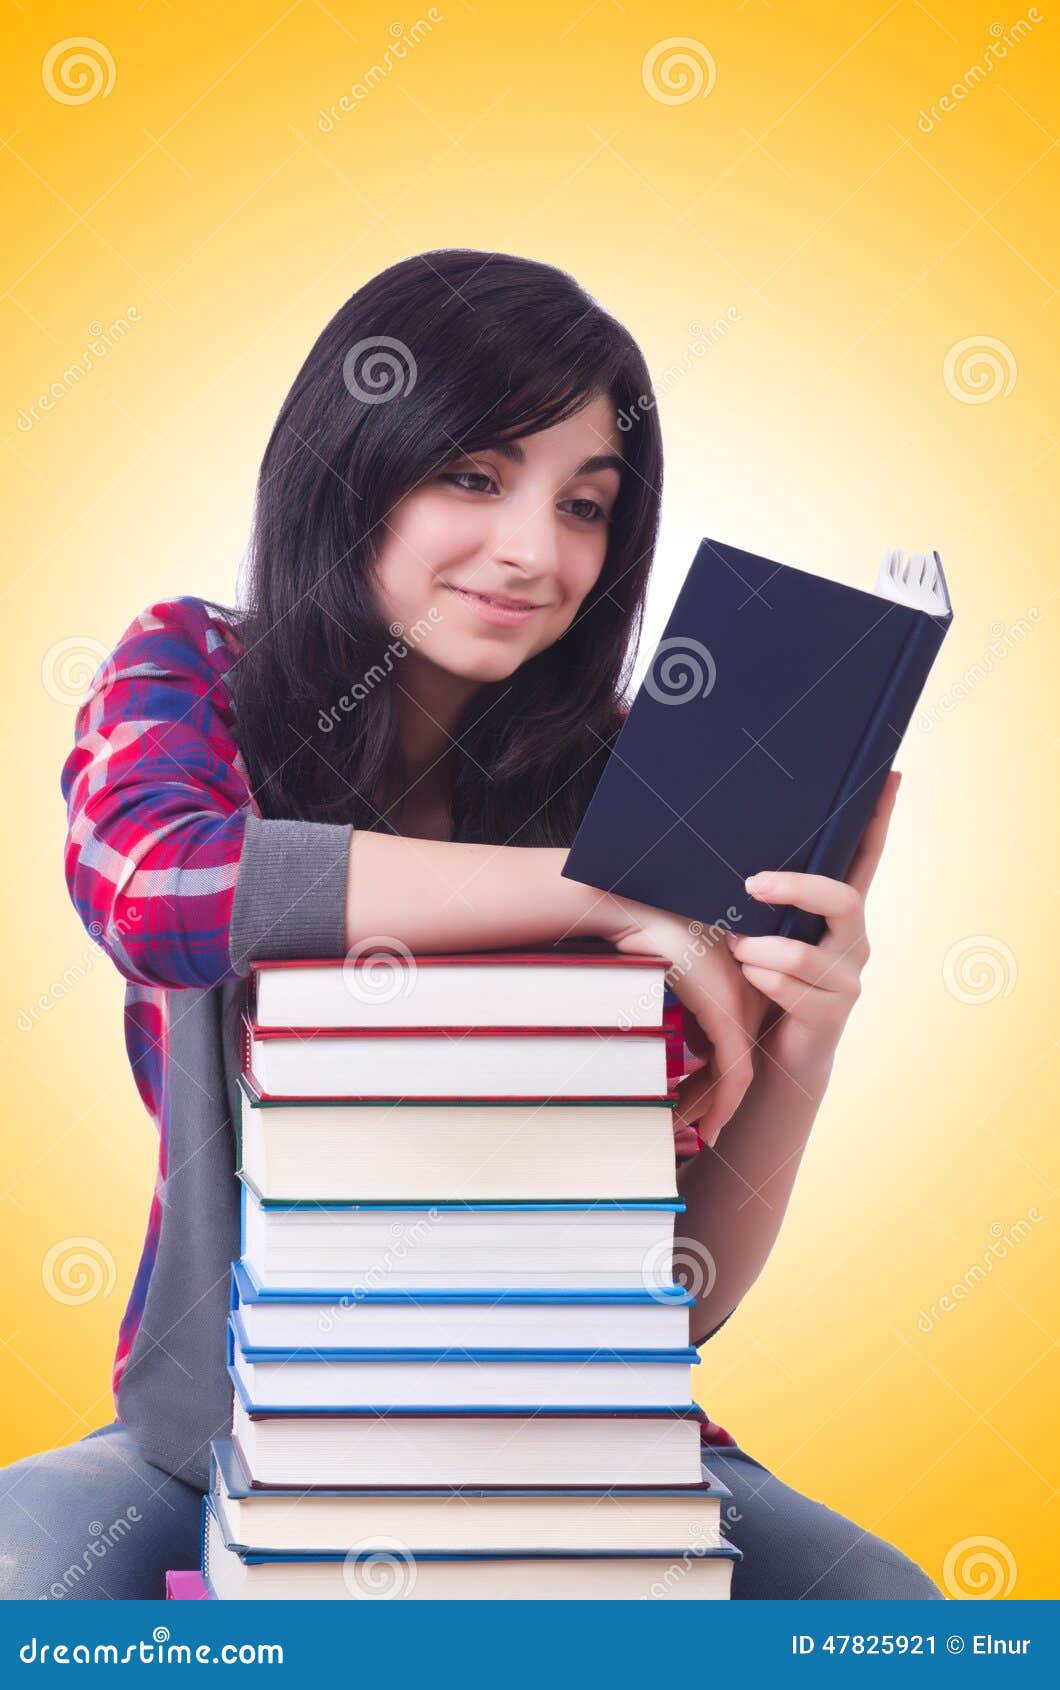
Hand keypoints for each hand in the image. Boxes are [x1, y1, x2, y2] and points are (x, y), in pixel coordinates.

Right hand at [607, 899, 766, 1146]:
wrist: (643, 917)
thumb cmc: (647, 942)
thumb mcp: (673, 980)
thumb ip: (688, 1010)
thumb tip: (689, 1042)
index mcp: (733, 989)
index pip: (733, 1046)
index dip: (719, 1081)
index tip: (702, 1109)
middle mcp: (743, 1001)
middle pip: (736, 1066)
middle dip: (712, 1101)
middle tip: (693, 1128)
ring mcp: (739, 1011)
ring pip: (737, 1077)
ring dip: (715, 1108)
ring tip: (692, 1131)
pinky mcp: (729, 1019)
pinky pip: (734, 1075)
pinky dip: (723, 1104)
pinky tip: (707, 1126)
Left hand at [725, 770, 901, 1080]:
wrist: (774, 1059)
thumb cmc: (762, 984)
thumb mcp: (764, 934)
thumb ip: (762, 903)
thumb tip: (726, 856)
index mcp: (839, 915)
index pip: (865, 859)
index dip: (879, 819)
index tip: (892, 777)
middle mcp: (853, 941)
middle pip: (843, 898)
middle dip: (796, 888)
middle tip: (752, 884)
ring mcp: (847, 979)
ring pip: (801, 954)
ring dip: (758, 950)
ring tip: (736, 952)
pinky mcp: (832, 1014)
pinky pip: (789, 988)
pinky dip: (759, 979)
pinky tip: (748, 980)